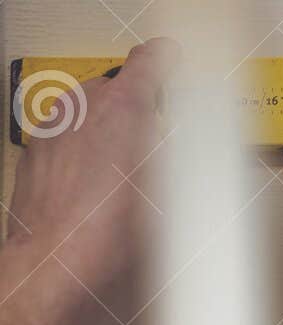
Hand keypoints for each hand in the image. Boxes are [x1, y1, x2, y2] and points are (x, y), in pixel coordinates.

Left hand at [5, 39, 177, 313]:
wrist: (55, 263)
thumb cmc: (110, 234)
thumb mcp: (173, 195)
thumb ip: (187, 156)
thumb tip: (203, 145)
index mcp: (124, 108)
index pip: (149, 61)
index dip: (166, 60)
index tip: (172, 60)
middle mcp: (84, 108)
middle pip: (118, 89)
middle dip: (139, 109)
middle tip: (158, 140)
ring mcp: (55, 126)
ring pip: (90, 112)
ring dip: (109, 130)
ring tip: (126, 171)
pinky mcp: (37, 150)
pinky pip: (68, 136)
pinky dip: (84, 150)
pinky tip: (96, 186)